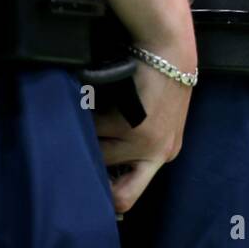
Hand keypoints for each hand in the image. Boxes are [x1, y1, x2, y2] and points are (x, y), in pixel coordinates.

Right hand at [93, 36, 196, 213]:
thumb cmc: (161, 81)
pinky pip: (92, 127)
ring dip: (89, 135)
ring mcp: (143, 142)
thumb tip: (100, 169)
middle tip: (79, 161)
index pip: (128, 197)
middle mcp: (157, 154)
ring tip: (88, 118)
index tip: (89, 186)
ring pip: (97, 152)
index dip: (105, 197)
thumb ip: (138, 145)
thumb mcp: (159, 120)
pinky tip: (91, 98)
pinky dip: (86, 113)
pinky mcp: (127, 124)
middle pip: (111, 188)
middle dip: (94, 175)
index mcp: (165, 154)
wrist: (169, 50)